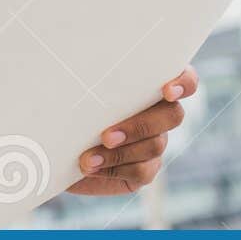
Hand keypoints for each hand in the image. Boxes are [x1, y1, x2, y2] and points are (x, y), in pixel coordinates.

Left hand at [68, 66, 197, 195]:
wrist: (56, 143)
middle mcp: (159, 113)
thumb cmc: (66, 104)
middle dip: (140, 126)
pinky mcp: (144, 169)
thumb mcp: (73, 86)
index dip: (183, 84)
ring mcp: (155, 142)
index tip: (167, 91)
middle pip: (173, 115)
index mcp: (148, 84)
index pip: (185, 79)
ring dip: (120, 153)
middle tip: (107, 136)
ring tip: (87, 158)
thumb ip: (87, 77)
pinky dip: (115, 169)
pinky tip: (91, 167)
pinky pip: (142, 171)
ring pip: (155, 145)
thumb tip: (75, 68)